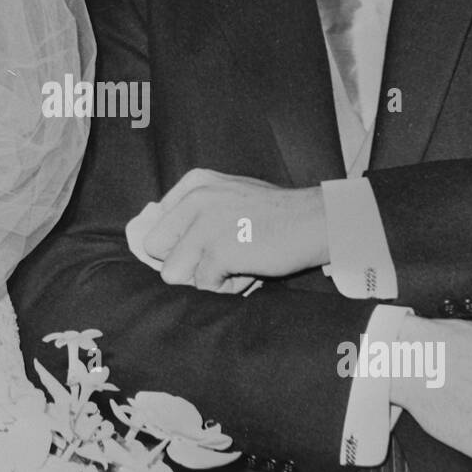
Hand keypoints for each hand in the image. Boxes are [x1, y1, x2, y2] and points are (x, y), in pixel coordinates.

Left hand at [142, 169, 328, 289]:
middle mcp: (194, 198)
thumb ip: (195, 214)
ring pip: (173, 273)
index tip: (206, 247)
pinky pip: (203, 286)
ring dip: (204, 278)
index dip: (177, 245)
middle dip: (183, 263)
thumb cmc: (276, 214)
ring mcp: (205, 224)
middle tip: (218, 260)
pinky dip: (226, 288)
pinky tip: (249, 271)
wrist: (316, 221)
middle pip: (156, 249)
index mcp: (194, 183)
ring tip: (235, 265)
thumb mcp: (227, 197)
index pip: (155, 225)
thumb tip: (157, 248)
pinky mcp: (218, 251)